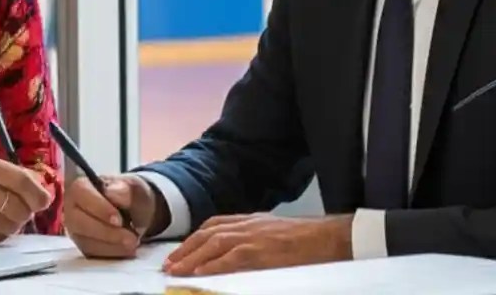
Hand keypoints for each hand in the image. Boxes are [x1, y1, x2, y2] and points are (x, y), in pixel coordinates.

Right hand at [0, 155, 51, 245]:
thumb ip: (16, 176)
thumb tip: (45, 191)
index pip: (23, 181)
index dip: (38, 194)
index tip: (44, 202)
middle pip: (22, 207)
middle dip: (26, 212)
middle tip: (20, 211)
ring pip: (14, 225)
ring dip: (14, 225)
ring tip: (2, 218)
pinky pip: (1, 238)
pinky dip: (0, 234)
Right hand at [64, 174, 161, 258]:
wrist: (133, 210)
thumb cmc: (127, 194)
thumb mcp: (131, 186)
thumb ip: (122, 188)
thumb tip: (111, 193)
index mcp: (80, 185)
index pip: (80, 193)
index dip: (98, 207)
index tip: (118, 219)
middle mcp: (72, 207)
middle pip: (79, 221)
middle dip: (106, 232)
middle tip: (130, 237)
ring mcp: (75, 229)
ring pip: (85, 241)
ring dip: (111, 245)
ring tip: (133, 244)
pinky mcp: (82, 246)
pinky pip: (92, 253)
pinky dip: (111, 253)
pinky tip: (127, 250)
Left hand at [163, 214, 352, 276]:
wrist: (327, 237)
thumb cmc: (305, 238)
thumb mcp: (273, 232)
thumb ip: (253, 237)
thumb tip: (235, 253)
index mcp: (249, 220)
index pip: (213, 225)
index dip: (193, 238)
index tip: (179, 251)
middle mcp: (247, 225)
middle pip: (207, 234)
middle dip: (185, 249)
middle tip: (168, 264)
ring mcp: (253, 237)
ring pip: (213, 244)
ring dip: (191, 258)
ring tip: (175, 270)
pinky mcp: (261, 251)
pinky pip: (230, 258)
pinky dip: (212, 265)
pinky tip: (199, 273)